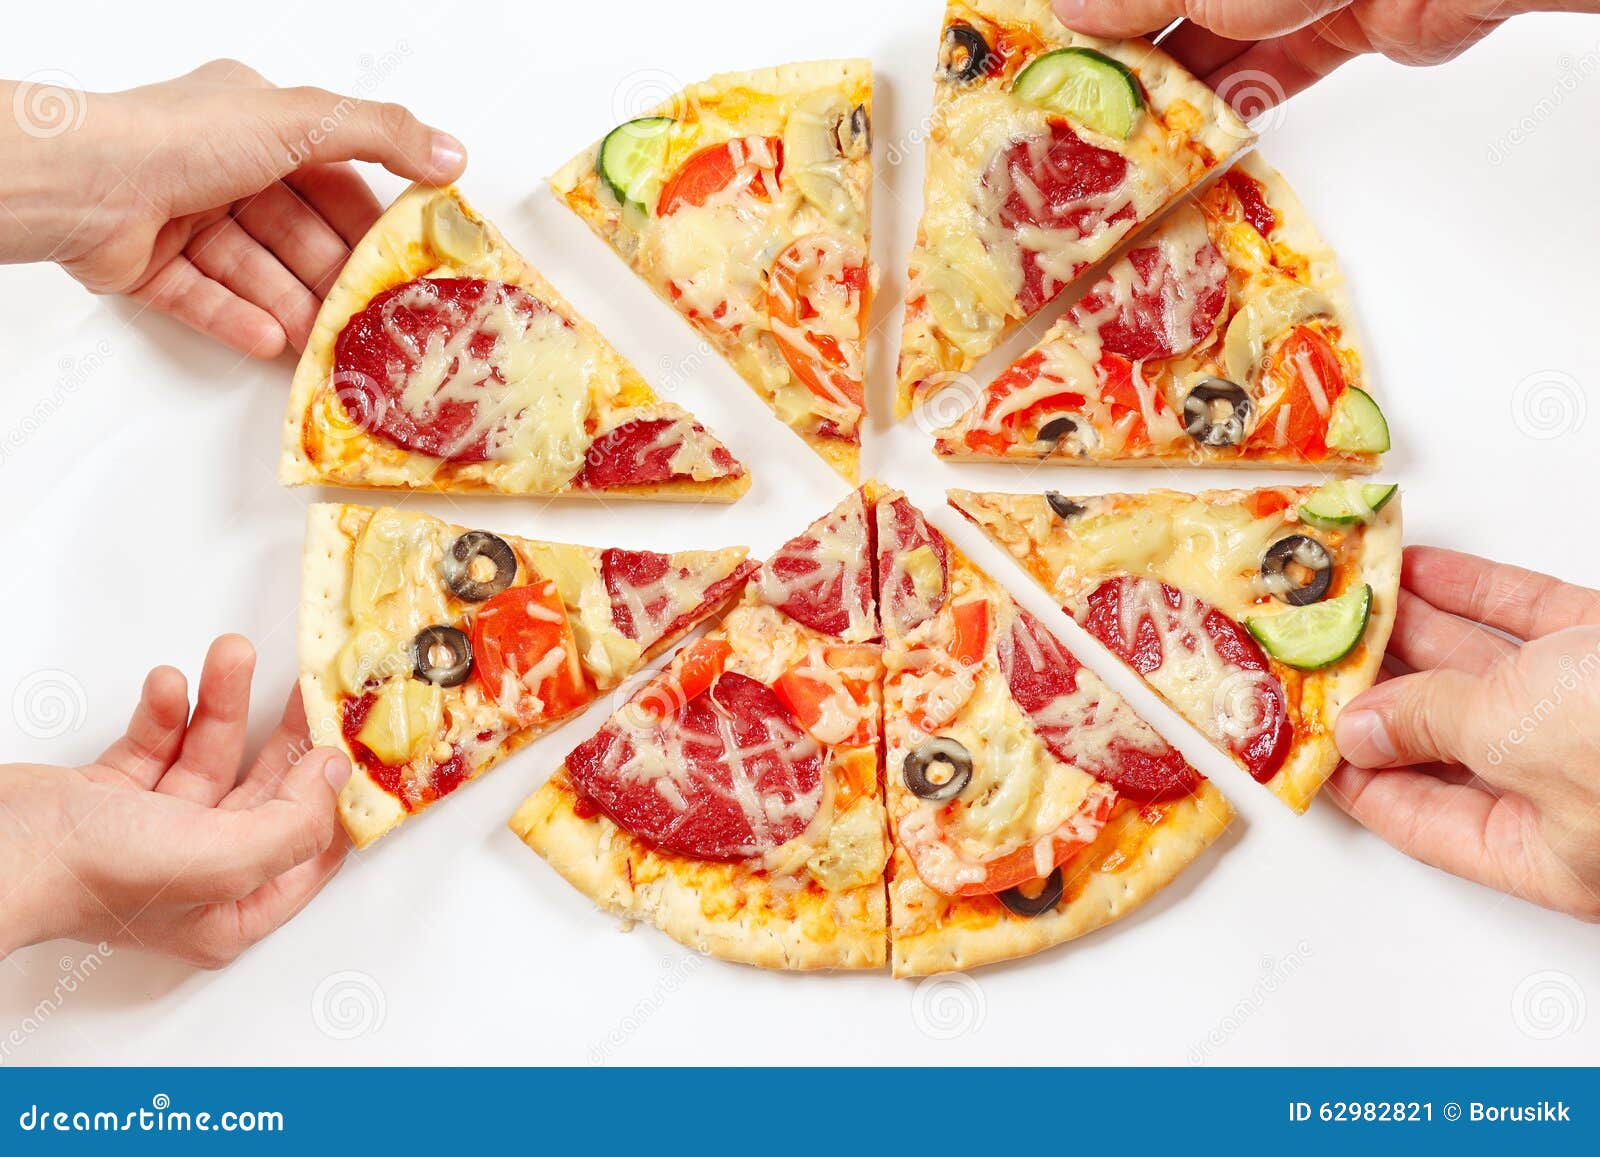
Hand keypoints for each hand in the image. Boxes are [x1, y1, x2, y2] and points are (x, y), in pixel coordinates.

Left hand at [0, 60, 466, 356]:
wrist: (83, 183)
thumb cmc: (184, 138)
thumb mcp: (302, 120)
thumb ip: (382, 134)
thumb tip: (451, 154)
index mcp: (253, 122)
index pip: (328, 177)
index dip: (365, 219)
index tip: (401, 260)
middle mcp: (218, 165)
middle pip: (294, 233)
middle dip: (329, 276)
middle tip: (369, 316)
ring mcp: (181, 217)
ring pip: (254, 271)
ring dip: (289, 306)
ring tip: (323, 342)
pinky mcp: (150, 265)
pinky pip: (206, 299)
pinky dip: (238, 320)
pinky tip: (269, 343)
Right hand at [0, 635, 351, 966]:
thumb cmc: (95, 873)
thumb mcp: (223, 860)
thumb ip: (294, 824)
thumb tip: (333, 778)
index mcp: (230, 910)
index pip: (309, 852)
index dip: (336, 798)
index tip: (355, 744)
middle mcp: (197, 875)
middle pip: (265, 793)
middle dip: (282, 733)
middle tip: (305, 684)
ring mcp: (153, 834)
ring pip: (210, 757)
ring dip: (222, 703)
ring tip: (232, 655)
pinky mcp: (113, 797)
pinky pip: (158, 746)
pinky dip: (166, 715)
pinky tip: (170, 688)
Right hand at [1052, 1, 1593, 110]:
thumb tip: (1074, 10)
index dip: (1102, 9)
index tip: (1060, 45)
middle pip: (1180, 5)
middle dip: (1137, 54)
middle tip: (1090, 101)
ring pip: (1225, 39)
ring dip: (1182, 88)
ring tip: (1134, 132)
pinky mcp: (1345, 22)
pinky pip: (1277, 68)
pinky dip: (1239, 103)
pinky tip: (1200, 136)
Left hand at [1328, 548, 1599, 921]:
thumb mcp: (1521, 738)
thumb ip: (1435, 724)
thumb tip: (1364, 728)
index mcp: (1551, 853)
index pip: (1422, 819)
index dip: (1355, 776)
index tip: (1296, 738)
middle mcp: (1577, 791)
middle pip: (1447, 736)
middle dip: (1378, 685)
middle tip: (1311, 647)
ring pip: (1486, 670)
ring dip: (1416, 626)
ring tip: (1346, 593)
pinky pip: (1536, 624)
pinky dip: (1479, 595)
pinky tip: (1423, 569)